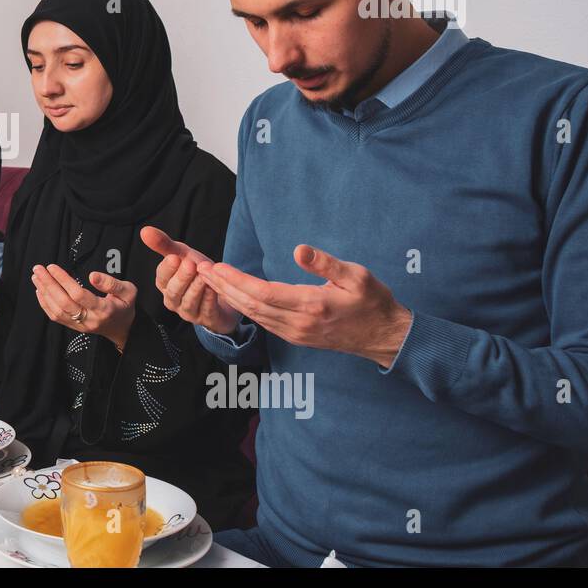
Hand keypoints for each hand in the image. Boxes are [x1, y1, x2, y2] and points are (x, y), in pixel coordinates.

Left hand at [31, 264, 136, 350]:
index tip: (52, 267)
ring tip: (36, 276)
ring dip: (44, 292)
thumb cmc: (125, 306)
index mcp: (103, 310)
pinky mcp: (74, 327)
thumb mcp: (128, 291)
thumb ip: (111, 283)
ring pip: (57, 311)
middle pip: (63, 303)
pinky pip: (56, 317)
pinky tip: (40, 290)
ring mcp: (80, 325)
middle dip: (48, 284)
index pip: (78, 294)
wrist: (122, 328)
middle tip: (38, 268)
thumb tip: (92, 275)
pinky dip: (45, 303)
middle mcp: (89, 320)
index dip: (63, 280)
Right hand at [141, 226, 240, 334]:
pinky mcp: (207, 319)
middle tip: (190, 264)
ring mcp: (189, 312)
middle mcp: (174, 300)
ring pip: (188, 302)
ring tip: (203, 277)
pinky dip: (209, 300)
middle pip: (173, 291)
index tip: (174, 257)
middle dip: (181, 278)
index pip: (161, 278)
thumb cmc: (198, 272)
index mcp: (166, 285)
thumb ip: (164, 244)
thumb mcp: (183, 255)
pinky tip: (213, 288)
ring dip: (195, 289)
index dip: (167, 269)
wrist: (224, 289)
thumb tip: (144, 230)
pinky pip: (206, 311)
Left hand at [196, 244, 412, 367]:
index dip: (235, 280)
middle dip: (223, 288)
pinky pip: (263, 323)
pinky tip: (233, 297)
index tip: (216, 266)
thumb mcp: (357, 275)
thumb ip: (326, 264)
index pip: (262, 293)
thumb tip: (299, 249)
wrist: (385, 337)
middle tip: (202, 270)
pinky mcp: (297, 338)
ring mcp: (296, 334)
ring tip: (211, 280)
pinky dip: (244, 309)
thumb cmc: (373, 301)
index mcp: (312, 305)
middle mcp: (299, 323)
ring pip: (254, 316)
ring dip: (230, 298)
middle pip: (251, 306)